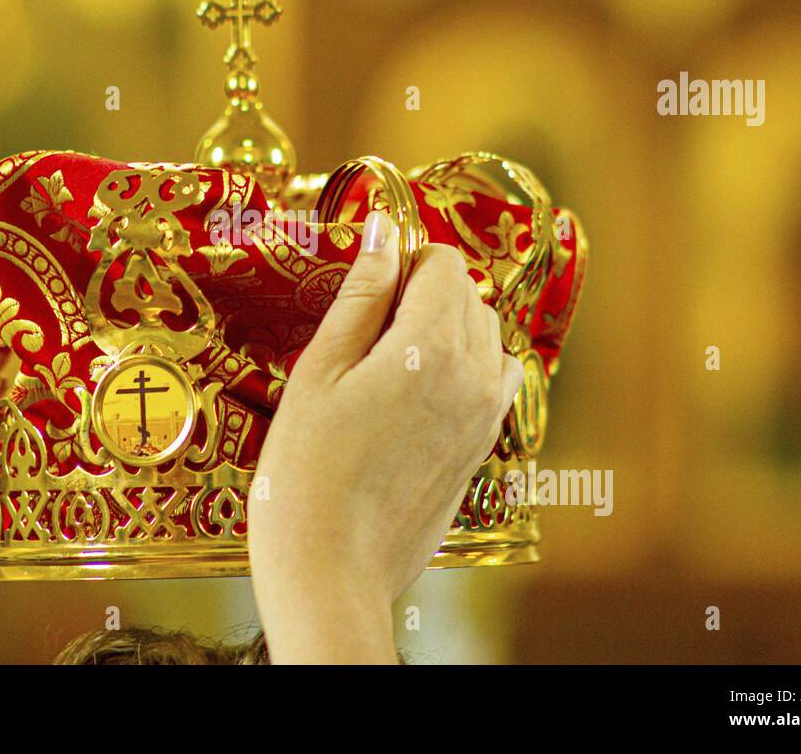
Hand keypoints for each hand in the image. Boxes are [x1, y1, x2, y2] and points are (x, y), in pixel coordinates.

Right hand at [248, 211, 523, 663]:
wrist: (331, 570)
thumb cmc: (306, 474)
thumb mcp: (319, 372)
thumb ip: (360, 296)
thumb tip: (384, 230)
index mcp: (432, 346)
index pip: (443, 264)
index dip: (402, 262)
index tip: (366, 285)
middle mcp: (474, 376)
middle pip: (469, 296)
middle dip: (424, 293)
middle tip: (365, 328)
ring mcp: (485, 416)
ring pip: (488, 337)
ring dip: (449, 330)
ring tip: (389, 362)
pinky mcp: (482, 449)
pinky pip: (493, 382)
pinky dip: (466, 369)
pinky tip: (416, 394)